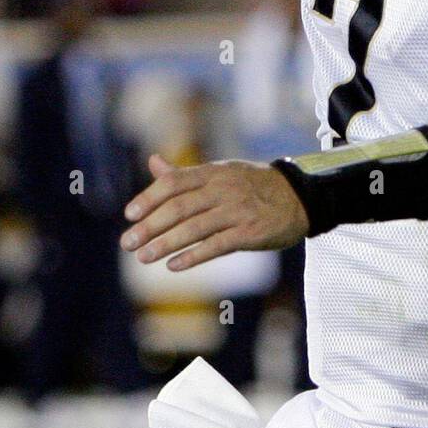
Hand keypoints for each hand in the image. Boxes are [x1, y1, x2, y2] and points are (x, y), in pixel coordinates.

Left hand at [120, 154, 309, 269]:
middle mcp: (223, 188)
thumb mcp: (221, 172)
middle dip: (150, 226)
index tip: (130, 215)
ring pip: (194, 228)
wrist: (299, 198)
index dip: (149, 198)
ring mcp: (238, 210)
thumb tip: (153, 162)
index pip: (174, 182)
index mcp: (213, 172)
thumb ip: (185, 174)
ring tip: (144, 257)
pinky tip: (174, 265)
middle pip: (179, 207)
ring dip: (165, 244)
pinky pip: (216, 245)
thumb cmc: (253, 186)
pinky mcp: (250, 232)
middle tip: (128, 243)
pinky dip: (193, 256)